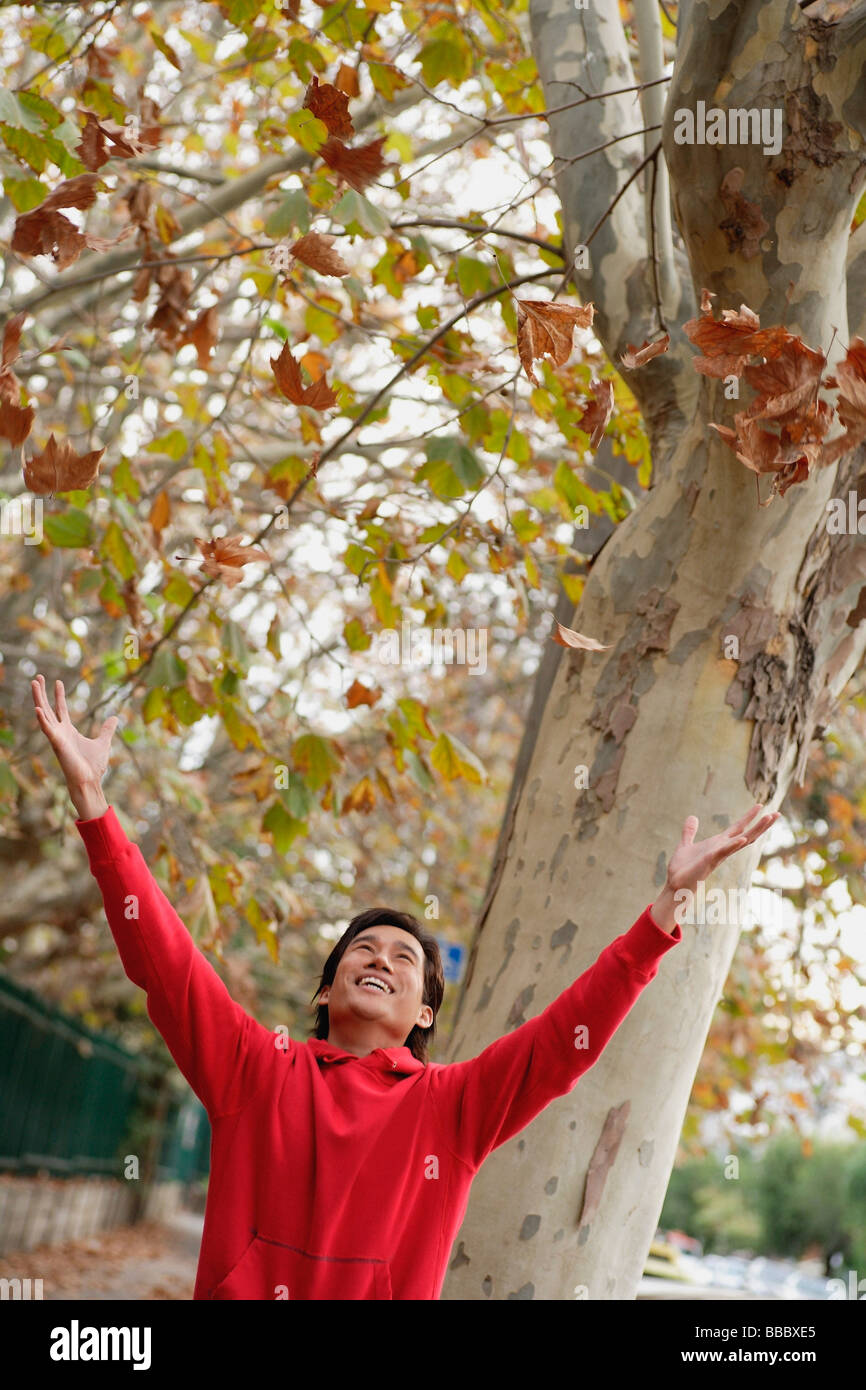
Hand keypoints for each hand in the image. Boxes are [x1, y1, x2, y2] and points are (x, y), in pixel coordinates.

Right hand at [31, 675, 117, 813]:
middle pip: (48, 708)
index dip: (58, 695)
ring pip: (44, 714)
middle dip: (43, 692)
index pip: (61, 709)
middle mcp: (60, 732)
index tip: (57, 681)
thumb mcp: (103, 742)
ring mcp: (57, 737)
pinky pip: (47, 730)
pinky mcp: (57, 744)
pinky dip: (42, 720)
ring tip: (34, 684)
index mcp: (68, 731)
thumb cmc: (93, 766)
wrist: (90, 781)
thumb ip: (106, 730)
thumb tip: (114, 718)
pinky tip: (37, 708)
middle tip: (38, 676)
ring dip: (38, 699)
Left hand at [650, 803, 779, 930]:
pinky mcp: (710, 860)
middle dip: (762, 824)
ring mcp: (719, 854)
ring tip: (768, 819)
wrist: (675, 884)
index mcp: (718, 843)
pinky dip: (733, 845)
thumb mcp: (686, 844)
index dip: (749, 817)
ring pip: (742, 841)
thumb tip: (692, 817)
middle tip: (777, 814)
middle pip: (747, 834)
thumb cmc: (683, 868)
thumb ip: (689, 831)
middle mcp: (722, 848)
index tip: (760, 806)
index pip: (738, 828)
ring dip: (756, 830)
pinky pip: (724, 851)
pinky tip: (743, 838)